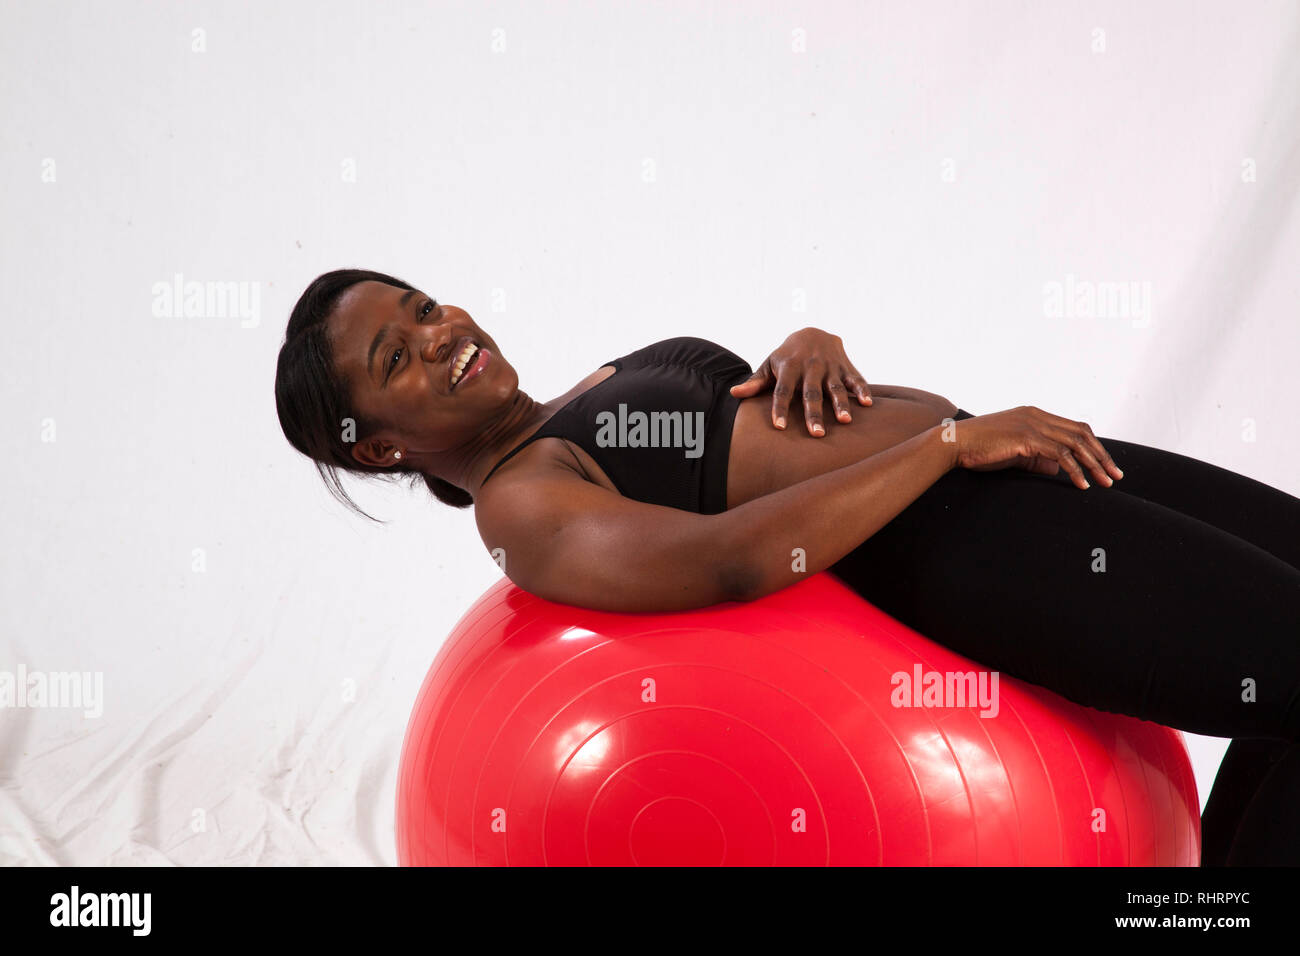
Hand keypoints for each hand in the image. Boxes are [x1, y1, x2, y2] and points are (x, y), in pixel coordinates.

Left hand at [730, 327, 871, 435]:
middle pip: (811, 393)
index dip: (780, 408)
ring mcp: (830, 366)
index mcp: (789, 367)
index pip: (782, 391)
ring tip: (844, 421)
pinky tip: (868, 404)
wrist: (813, 332)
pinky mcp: (846, 367)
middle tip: (816, 434)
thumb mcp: (770, 365)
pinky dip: (862, 390)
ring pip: (835, 387)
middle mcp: (810, 367)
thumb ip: (755, 382)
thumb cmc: (786, 356)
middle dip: (814, 413)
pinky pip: (855, 379)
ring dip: (841, 403)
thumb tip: (734, 393)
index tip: (779, 427)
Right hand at [951, 406, 1123, 488]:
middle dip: (1102, 456)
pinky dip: (1075, 470)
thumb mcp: (1013, 454)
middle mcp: (1038, 416)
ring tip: (1105, 483)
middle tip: (1115, 476)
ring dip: (1095, 464)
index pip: (1075, 428)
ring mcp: (1033, 424)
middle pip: (1082, 433)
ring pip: (1076, 443)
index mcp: (1035, 415)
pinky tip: (1082, 485)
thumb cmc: (979, 450)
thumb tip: (1058, 470)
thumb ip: (1036, 459)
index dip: (1094, 447)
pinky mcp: (1027, 437)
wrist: (954, 443)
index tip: (1105, 466)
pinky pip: (1060, 454)